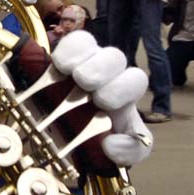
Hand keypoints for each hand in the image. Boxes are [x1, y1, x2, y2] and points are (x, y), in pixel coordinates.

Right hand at [51, 30, 152, 166]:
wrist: (67, 143)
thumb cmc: (98, 141)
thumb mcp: (124, 153)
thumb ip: (131, 151)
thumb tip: (111, 144)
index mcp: (123, 95)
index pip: (135, 80)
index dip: (122, 87)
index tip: (103, 103)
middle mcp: (106, 75)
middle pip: (114, 57)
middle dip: (101, 69)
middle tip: (86, 83)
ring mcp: (82, 63)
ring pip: (90, 44)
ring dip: (82, 57)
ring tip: (72, 73)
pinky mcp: (59, 60)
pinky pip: (70, 41)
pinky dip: (65, 49)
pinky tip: (58, 65)